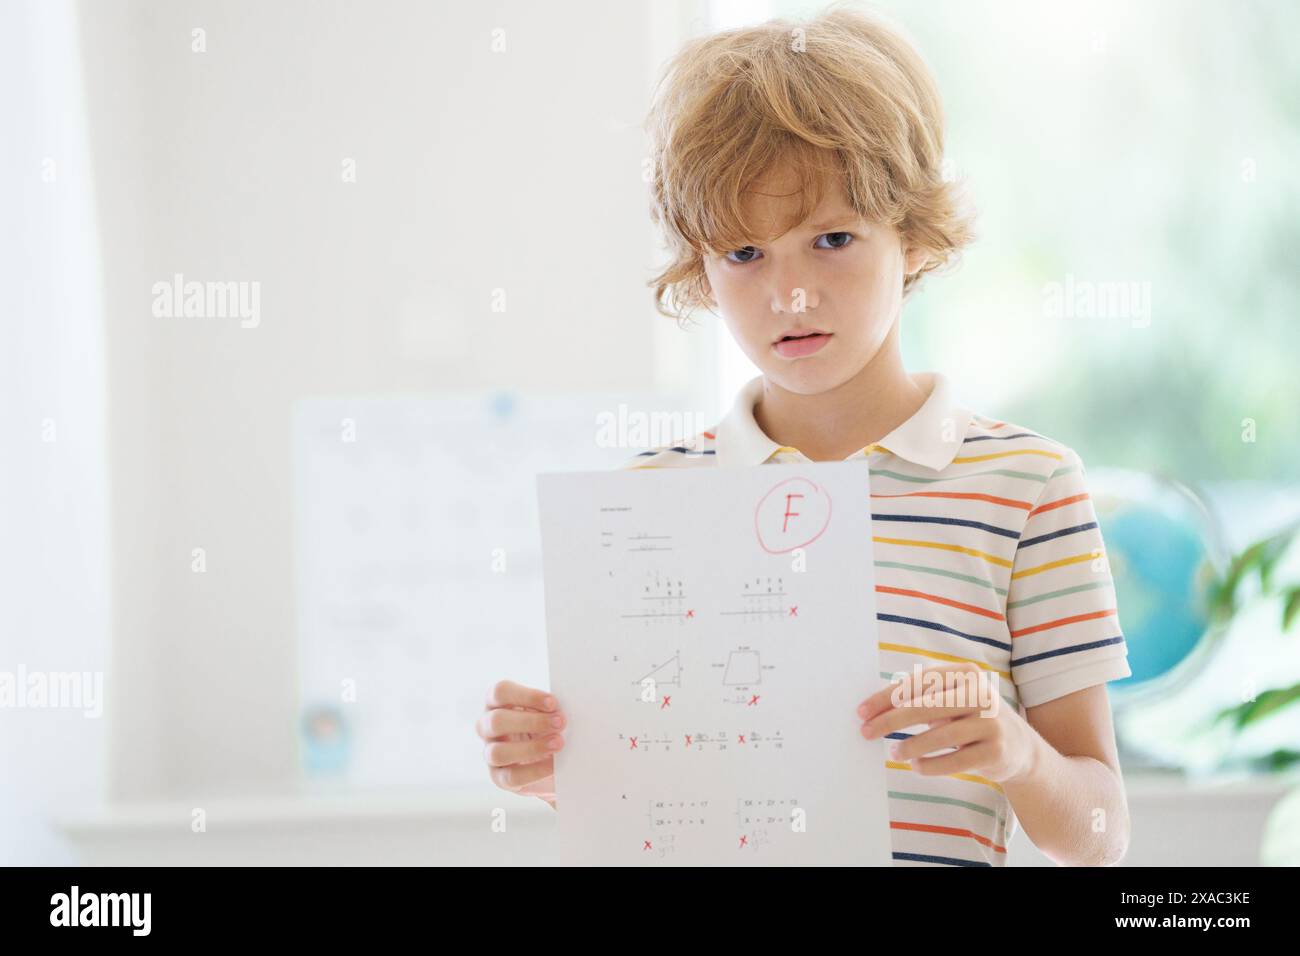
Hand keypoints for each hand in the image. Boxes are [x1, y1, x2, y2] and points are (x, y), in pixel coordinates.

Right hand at [477, 679, 566, 808]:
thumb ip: (551, 707)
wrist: (552, 760)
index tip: (553, 703)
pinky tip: (553, 765)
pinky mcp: (499, 777)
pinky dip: (535, 771)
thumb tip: (565, 707)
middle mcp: (487, 727)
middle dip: (531, 722)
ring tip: (558, 744)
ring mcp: (490, 753)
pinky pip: (511, 776)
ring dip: (531, 748)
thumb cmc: (548, 726)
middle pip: (496, 721)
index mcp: (496, 702)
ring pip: (498, 752)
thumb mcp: (548, 712)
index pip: (500, 692)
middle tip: (560, 723)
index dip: (527, 696)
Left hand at [857, 662, 1037, 784]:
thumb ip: (919, 697)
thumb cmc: (969, 717)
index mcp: (965, 673)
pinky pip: (955, 760)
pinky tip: (916, 766)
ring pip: (940, 735)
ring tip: (893, 754)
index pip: (917, 683)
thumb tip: (873, 709)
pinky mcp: (996, 751)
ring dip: (910, 746)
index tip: (861, 712)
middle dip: (890, 721)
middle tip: (866, 733)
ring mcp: (990, 722)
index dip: (886, 697)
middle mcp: (980, 694)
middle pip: (925, 707)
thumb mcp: (950, 699)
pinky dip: (930, 765)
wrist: (1019, 746)